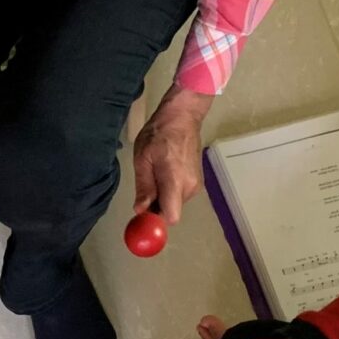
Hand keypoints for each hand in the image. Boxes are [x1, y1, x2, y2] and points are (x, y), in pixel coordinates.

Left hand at [132, 86, 211, 224]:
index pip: (171, 216)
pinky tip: (165, 171)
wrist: (182, 118)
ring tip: (156, 172)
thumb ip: (144, 186)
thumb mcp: (143, 158)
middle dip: (156, 207)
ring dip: (162, 196)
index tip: (143, 213)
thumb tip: (140, 210)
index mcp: (175, 180)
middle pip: (171, 211)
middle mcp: (190, 187)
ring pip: (175, 203)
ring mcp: (196, 185)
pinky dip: (170, 190)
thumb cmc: (159, 134)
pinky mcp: (198, 182)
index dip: (155, 219)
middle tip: (144, 188)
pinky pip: (180, 195)